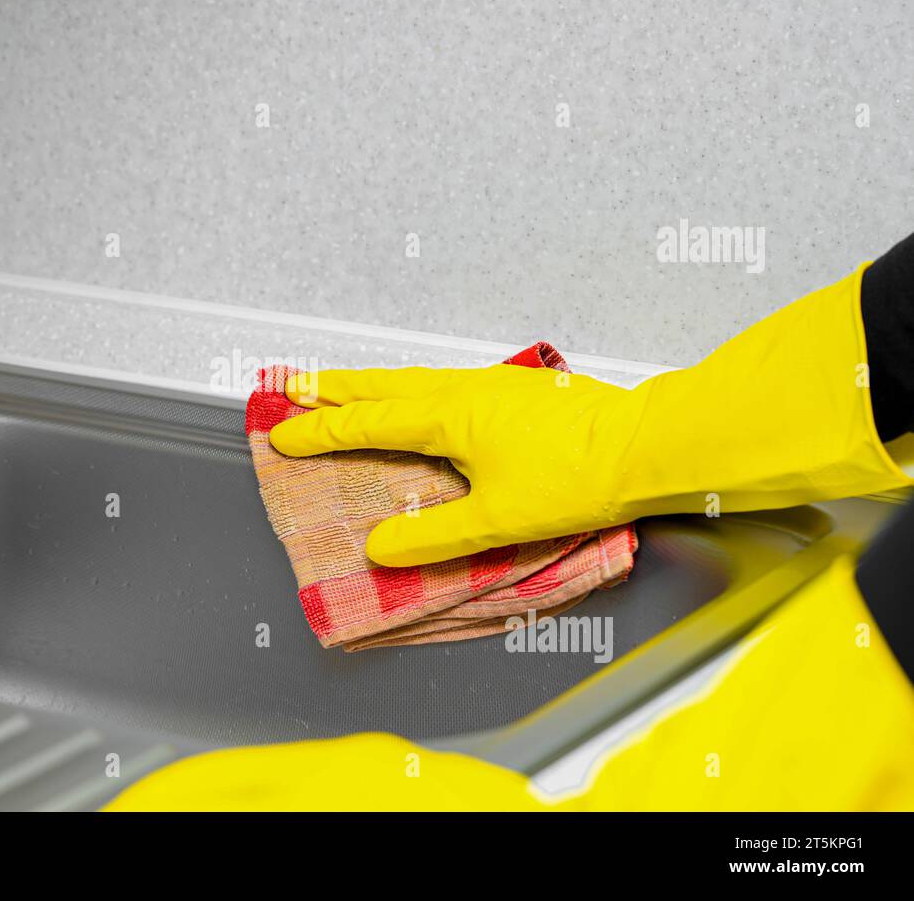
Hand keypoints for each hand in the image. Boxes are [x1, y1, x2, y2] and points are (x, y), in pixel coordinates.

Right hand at [269, 265, 910, 566]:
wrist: (647, 445)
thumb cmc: (579, 477)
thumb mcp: (498, 519)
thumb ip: (433, 537)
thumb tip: (381, 549)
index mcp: (450, 417)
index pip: (368, 424)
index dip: (321, 432)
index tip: (282, 434)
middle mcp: (465, 391)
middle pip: (382, 386)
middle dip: (332, 388)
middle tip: (291, 384)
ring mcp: (492, 386)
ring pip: (414, 379)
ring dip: (371, 384)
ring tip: (343, 387)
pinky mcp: (517, 393)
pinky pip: (443, 383)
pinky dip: (410, 389)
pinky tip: (420, 401)